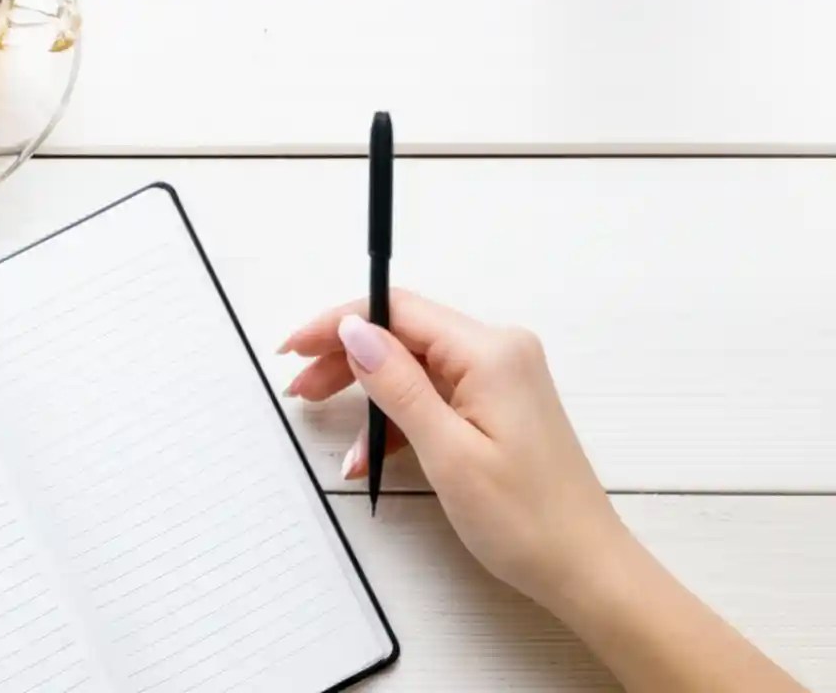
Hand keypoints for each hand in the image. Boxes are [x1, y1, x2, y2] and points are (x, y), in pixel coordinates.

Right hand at [280, 290, 624, 608]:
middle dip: (346, 359)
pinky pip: (436, 395)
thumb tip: (354, 330)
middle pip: (404, 335)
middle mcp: (499, 352)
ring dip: (367, 394)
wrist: (585, 568)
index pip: (398, 311)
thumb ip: (398, 385)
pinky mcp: (498, 405)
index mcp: (490, 353)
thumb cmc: (524, 519)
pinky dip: (398, 419)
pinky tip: (369, 454)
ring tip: (325, 426)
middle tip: (300, 391)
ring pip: (414, 367)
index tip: (293, 348)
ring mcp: (501, 378)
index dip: (339, 322)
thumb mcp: (447, 452)